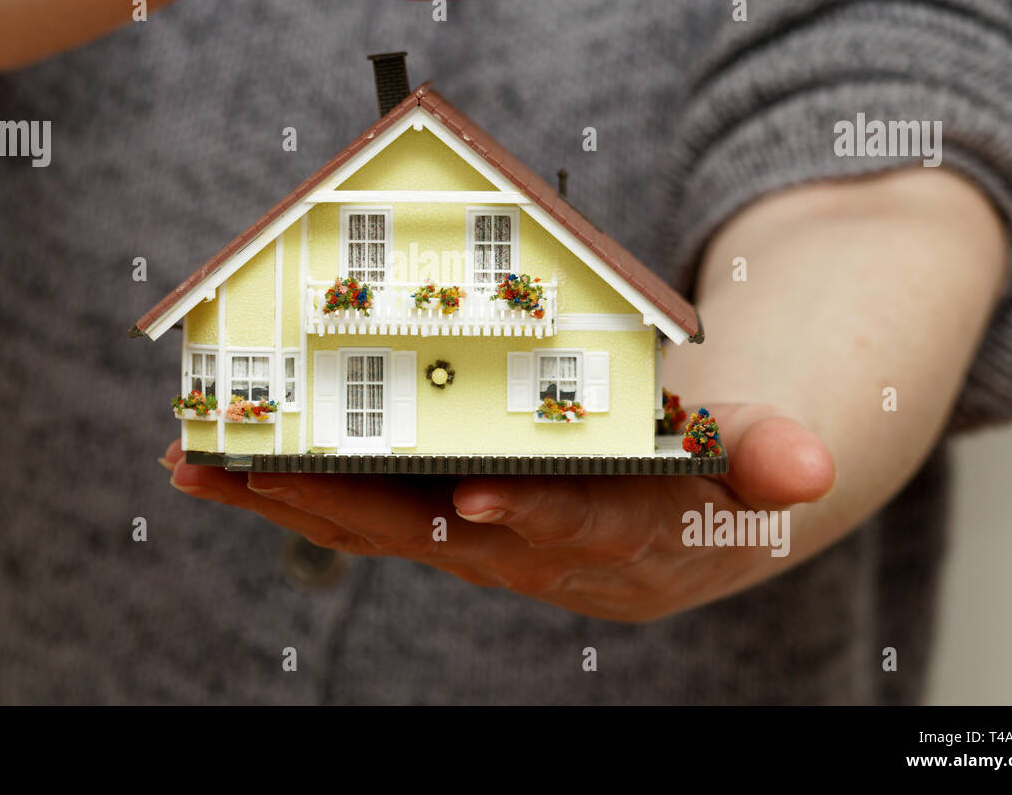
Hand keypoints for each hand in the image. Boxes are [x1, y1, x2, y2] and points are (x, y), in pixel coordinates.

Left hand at [163, 168, 1006, 621]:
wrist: (689, 515)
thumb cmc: (709, 472)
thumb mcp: (750, 459)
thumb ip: (767, 458)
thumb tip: (812, 466)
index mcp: (607, 537)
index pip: (564, 530)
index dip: (526, 517)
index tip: (473, 498)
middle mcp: (530, 553)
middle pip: (426, 534)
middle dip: (333, 504)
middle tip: (239, 468)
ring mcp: (480, 541)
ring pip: (375, 527)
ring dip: (285, 498)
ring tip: (198, 464)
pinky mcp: (449, 522)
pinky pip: (365, 512)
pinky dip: (298, 490)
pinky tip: (233, 466)